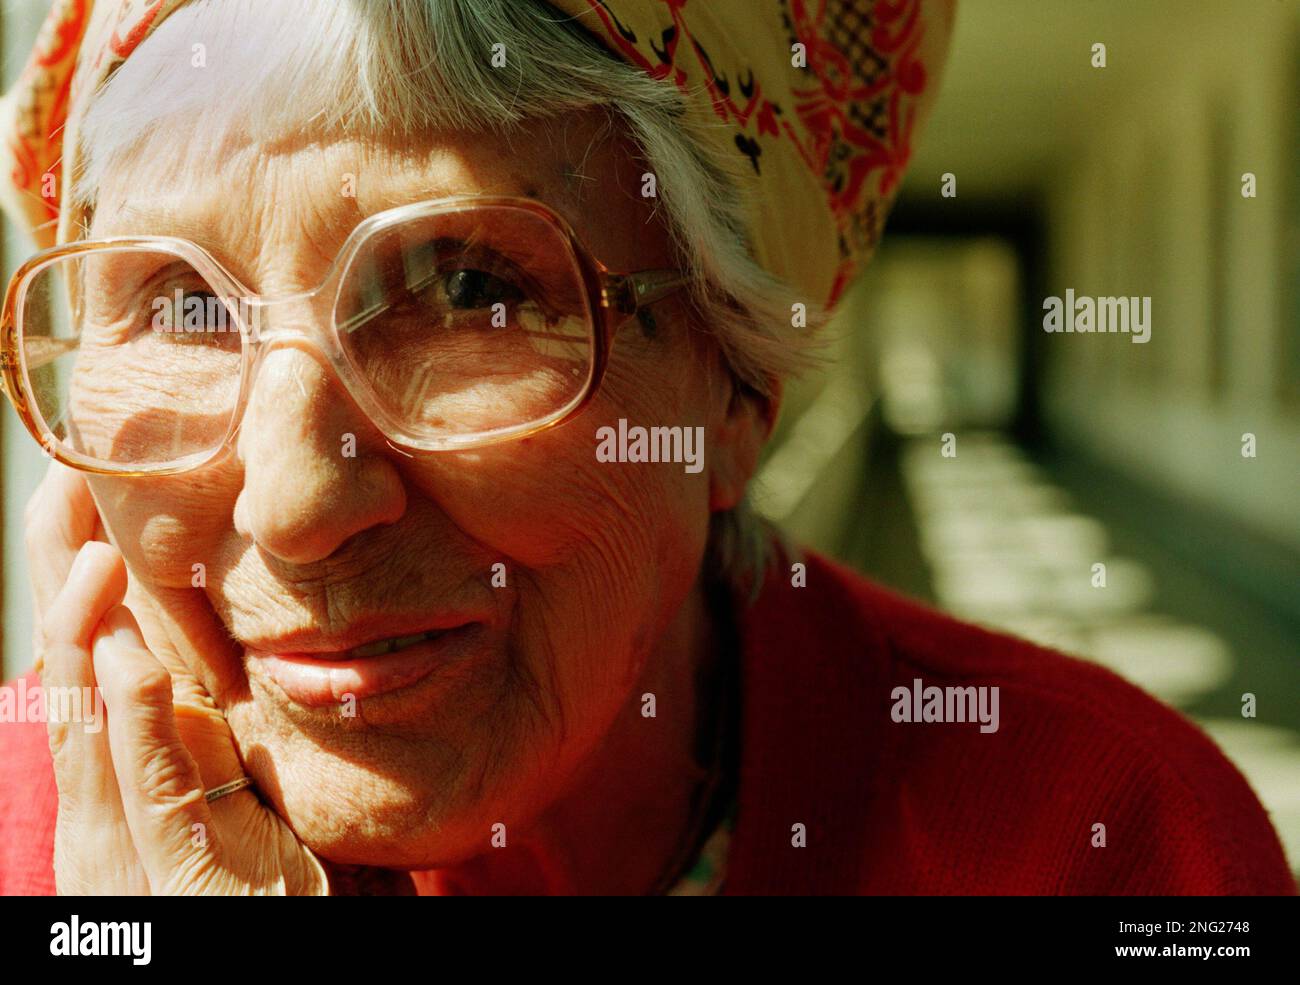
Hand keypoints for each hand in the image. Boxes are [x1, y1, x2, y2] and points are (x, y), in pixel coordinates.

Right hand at [28, 462, 328, 894]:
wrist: (290, 955)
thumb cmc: (281, 881)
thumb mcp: (236, 784)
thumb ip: (206, 726)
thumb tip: (197, 643)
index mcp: (128, 770)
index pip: (88, 651)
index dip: (76, 570)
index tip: (82, 487)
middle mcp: (111, 799)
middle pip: (70, 668)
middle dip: (62, 575)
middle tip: (65, 481)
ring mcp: (134, 841)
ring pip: (87, 719)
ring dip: (85, 627)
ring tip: (97, 549)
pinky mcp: (178, 876)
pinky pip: (147, 788)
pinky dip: (130, 720)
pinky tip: (128, 659)